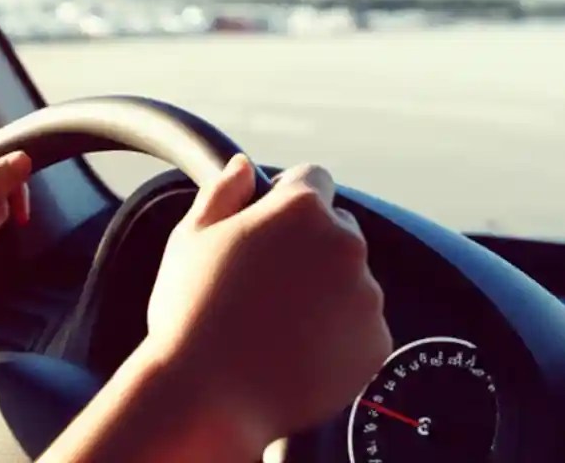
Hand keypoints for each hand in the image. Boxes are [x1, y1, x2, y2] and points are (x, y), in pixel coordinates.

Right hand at [141, 155, 390, 455]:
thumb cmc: (189, 313)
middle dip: (310, 246)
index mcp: (301, 209)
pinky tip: (294, 349)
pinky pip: (360, 327)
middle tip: (264, 283)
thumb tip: (244, 166)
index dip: (286, 200)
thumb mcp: (190, 239)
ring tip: (274, 323)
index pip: (314, 179)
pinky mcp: (376, 343)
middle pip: (337, 229)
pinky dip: (337, 335)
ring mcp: (366, 296)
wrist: (207, 397)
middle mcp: (345, 244)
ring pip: (350, 280)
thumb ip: (222, 193)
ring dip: (324, 292)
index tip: (267, 227)